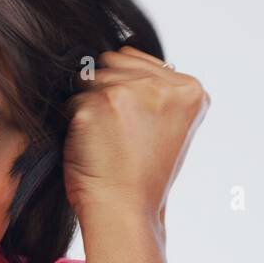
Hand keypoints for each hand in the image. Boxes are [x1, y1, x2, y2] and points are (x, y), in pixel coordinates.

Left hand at [64, 45, 208, 262]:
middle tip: (119, 134)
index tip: (133, 126)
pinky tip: (92, 145)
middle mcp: (166, 86)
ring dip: (89, 105)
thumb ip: (154, 89)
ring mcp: (133, 91)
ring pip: (91, 77)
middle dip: (107, 92)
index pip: (139, 60)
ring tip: (107, 140)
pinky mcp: (101, 102)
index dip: (126, 90)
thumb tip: (118, 50)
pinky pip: (72, 99)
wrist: (125, 211)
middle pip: (114, 61)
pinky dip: (73, 121)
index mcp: (192, 90)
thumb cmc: (140, 175)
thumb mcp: (166, 125)